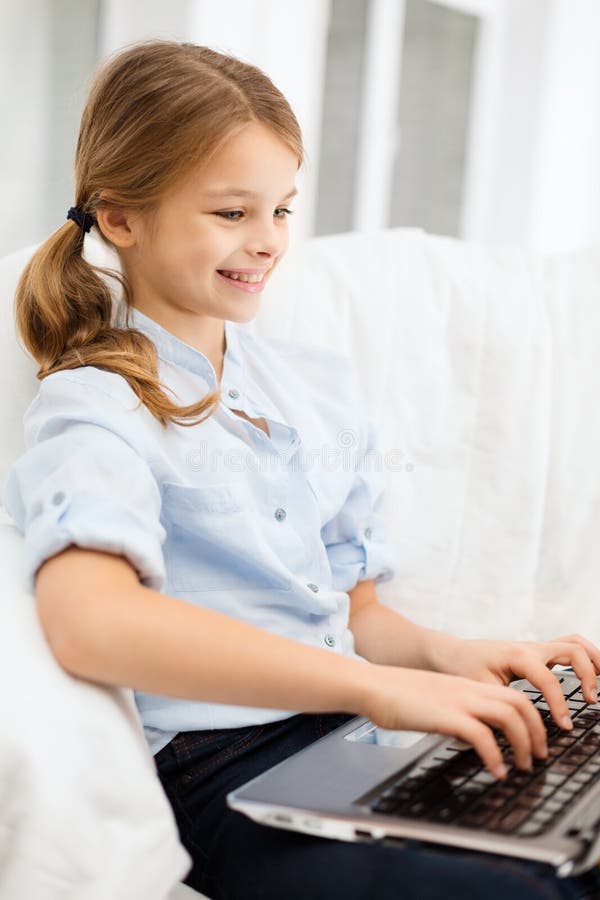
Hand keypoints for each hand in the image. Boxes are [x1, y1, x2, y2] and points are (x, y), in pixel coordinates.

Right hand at [360, 664, 546, 780]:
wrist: (371, 685)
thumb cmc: (394, 695)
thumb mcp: (434, 699)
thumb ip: (455, 711)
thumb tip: (467, 736)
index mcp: (467, 686)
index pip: (514, 696)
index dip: (531, 718)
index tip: (534, 740)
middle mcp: (468, 690)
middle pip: (520, 703)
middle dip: (537, 732)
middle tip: (539, 756)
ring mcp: (458, 701)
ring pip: (509, 716)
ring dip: (523, 744)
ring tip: (523, 767)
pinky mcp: (446, 715)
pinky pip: (482, 736)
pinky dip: (495, 756)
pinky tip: (496, 771)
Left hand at [429, 632, 599, 731]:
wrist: (450, 653)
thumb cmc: (463, 668)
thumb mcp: (480, 689)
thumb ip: (503, 704)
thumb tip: (518, 728)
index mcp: (518, 656)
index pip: (549, 679)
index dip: (560, 704)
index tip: (566, 726)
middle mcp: (531, 648)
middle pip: (572, 650)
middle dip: (588, 675)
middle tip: (592, 701)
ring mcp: (535, 647)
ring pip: (573, 643)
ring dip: (592, 659)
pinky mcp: (536, 652)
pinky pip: (566, 647)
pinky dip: (584, 657)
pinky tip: (592, 673)